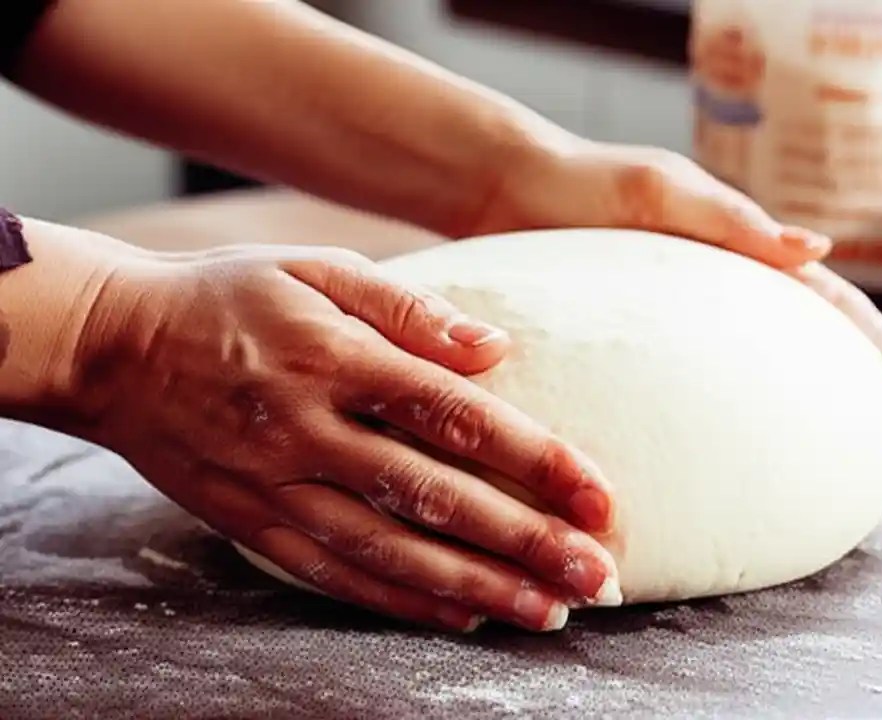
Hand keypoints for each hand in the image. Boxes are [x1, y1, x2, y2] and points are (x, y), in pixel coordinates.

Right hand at [67, 244, 621, 631]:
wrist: (114, 343)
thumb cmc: (232, 295)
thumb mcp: (317, 268)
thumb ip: (409, 309)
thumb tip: (497, 349)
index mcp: (336, 356)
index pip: (456, 416)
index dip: (535, 459)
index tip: (600, 495)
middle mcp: (308, 429)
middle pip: (433, 497)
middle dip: (523, 541)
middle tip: (595, 575)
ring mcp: (275, 484)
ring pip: (389, 551)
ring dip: (475, 586)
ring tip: (548, 611)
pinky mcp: (250, 522)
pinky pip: (333, 574)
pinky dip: (400, 602)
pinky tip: (463, 617)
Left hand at [471, 140, 881, 452]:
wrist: (507, 190)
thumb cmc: (584, 184)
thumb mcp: (662, 192)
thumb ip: (734, 221)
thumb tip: (819, 247)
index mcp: (746, 253)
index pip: (835, 311)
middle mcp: (730, 294)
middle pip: (821, 352)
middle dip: (874, 399)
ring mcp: (693, 327)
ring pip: (776, 379)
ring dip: (824, 419)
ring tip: (863, 468)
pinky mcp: (648, 351)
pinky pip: (713, 394)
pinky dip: (750, 424)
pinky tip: (756, 464)